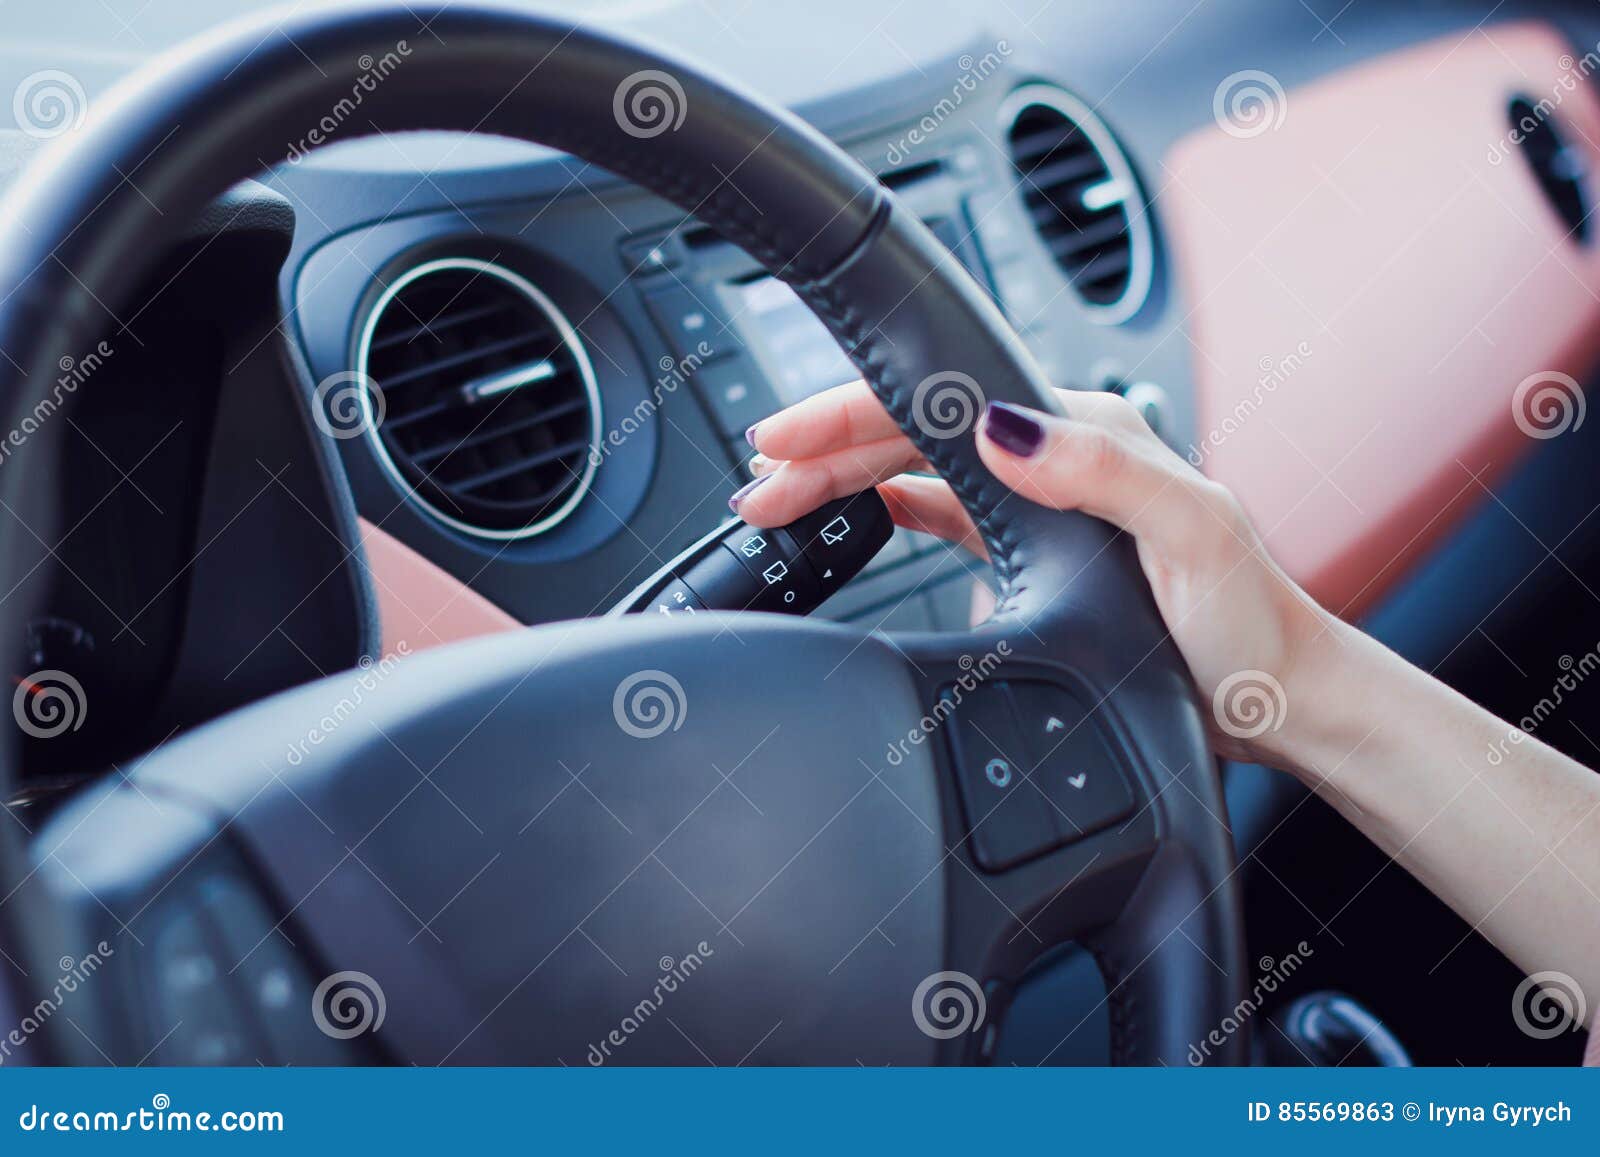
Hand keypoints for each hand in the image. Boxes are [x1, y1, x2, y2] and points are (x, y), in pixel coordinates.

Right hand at [729, 380, 1340, 767]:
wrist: (1271, 697)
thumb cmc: (1246, 623)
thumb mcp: (1191, 535)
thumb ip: (1103, 469)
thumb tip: (1001, 427)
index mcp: (1084, 428)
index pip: (943, 400)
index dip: (855, 412)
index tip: (788, 435)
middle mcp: (1056, 451)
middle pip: (913, 431)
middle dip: (827, 447)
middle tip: (760, 479)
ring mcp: (1038, 499)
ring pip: (915, 467)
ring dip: (843, 477)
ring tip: (777, 498)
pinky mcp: (1029, 544)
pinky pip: (939, 508)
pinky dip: (885, 508)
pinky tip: (851, 515)